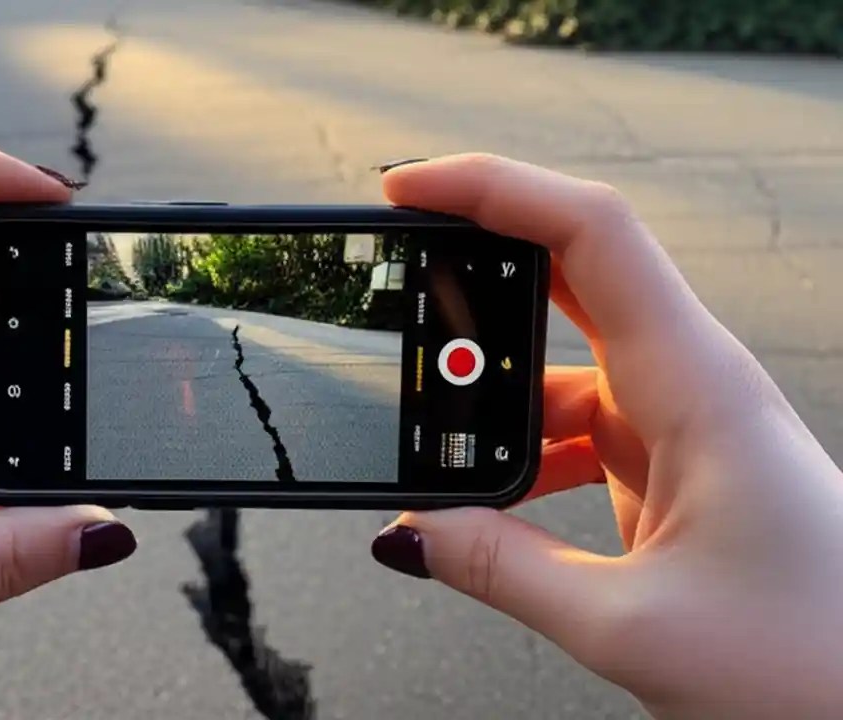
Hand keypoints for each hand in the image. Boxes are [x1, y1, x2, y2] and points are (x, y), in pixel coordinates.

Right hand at [371, 155, 842, 717]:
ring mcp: (680, 425)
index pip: (590, 234)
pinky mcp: (669, 468)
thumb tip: (411, 534)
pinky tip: (483, 494)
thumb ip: (500, 570)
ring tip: (427, 430)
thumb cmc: (809, 663)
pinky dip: (519, 447)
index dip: (493, 187)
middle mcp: (692, 385)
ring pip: (563, 363)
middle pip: (569, 275)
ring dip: (491, 388)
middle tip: (395, 291)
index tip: (407, 186)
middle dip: (474, 272)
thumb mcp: (629, 625)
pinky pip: (574, 424)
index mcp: (698, 387)